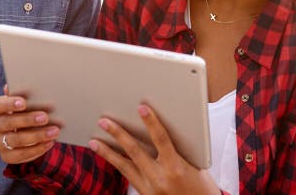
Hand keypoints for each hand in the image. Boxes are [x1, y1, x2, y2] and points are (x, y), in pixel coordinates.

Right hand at [0, 85, 59, 163]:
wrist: (24, 129)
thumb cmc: (27, 109)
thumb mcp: (26, 100)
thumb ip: (24, 93)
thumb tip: (18, 85)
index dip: (10, 104)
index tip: (23, 102)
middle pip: (7, 123)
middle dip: (27, 120)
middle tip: (45, 117)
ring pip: (15, 141)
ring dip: (36, 136)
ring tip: (54, 132)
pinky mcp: (5, 155)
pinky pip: (20, 155)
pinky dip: (36, 149)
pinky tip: (49, 143)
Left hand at [89, 104, 218, 194]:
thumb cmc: (201, 188)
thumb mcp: (195, 166)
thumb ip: (178, 149)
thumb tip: (159, 131)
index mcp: (176, 168)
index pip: (162, 140)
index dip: (152, 123)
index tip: (142, 108)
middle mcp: (160, 178)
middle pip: (135, 151)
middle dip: (118, 134)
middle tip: (104, 122)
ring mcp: (150, 188)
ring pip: (124, 165)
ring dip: (108, 152)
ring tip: (94, 141)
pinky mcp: (144, 194)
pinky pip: (127, 176)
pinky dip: (116, 163)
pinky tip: (107, 155)